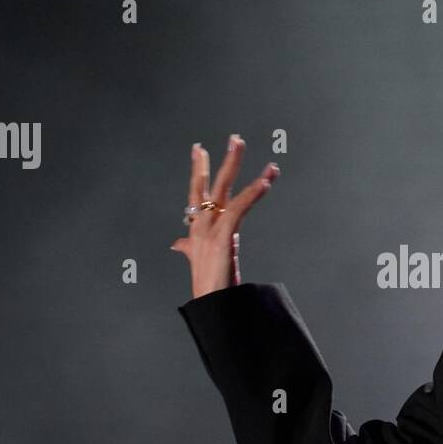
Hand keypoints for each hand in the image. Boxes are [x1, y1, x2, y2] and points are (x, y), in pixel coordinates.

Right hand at [170, 135, 279, 298]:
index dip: (198, 170)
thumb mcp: (195, 260)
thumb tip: (176, 244)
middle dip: (223, 160)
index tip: (199, 149)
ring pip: (224, 189)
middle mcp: (201, 225)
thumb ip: (185, 249)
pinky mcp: (223, 236)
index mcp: (196, 228)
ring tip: (243, 144)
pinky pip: (240, 207)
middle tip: (234, 138)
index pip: (196, 192)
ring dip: (235, 164)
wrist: (210, 304)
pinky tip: (266, 179)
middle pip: (210, 184)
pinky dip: (254, 192)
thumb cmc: (206, 285)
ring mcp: (210, 229)